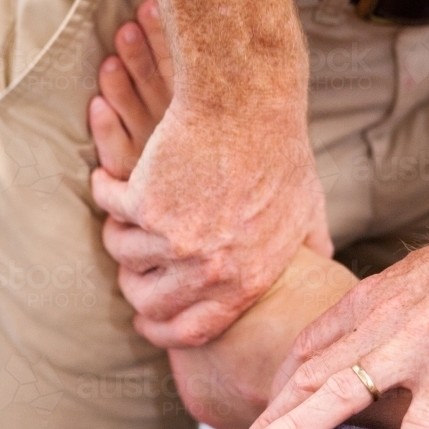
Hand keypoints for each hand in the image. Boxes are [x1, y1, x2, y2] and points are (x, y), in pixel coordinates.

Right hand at [91, 1, 332, 348]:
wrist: (247, 98)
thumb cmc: (279, 146)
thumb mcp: (307, 204)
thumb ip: (308, 242)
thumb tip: (322, 259)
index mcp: (247, 279)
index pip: (193, 330)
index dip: (163, 329)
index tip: (145, 321)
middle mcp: (210, 269)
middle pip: (147, 301)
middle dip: (132, 285)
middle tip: (126, 267)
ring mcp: (175, 239)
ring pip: (121, 251)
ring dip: (118, 231)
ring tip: (123, 211)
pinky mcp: (143, 204)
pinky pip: (109, 207)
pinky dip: (107, 189)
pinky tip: (110, 178)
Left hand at [232, 191, 428, 428]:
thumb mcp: (415, 277)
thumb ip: (386, 307)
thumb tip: (367, 331)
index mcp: (371, 301)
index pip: (312, 347)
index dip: (285, 383)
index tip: (267, 411)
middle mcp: (380, 321)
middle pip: (313, 375)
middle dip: (274, 414)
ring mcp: (414, 342)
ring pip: (345, 391)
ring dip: (299, 428)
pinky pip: (426, 414)